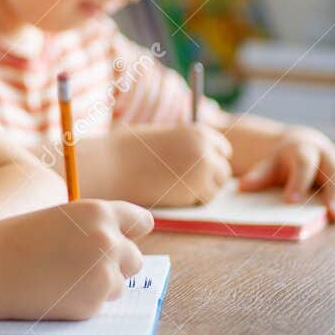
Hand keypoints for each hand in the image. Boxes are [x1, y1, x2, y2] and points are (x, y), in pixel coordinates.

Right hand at [0, 199, 152, 320]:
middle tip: (82, 267)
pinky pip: (99, 305)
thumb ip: (92, 230)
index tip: (125, 240)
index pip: (141, 222)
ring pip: (119, 285)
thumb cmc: (16, 241)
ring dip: (99, 286)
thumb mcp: (60, 221)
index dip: (131, 233)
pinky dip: (82, 303)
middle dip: (116, 265)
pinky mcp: (92, 304)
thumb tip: (124, 249)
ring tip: (60, 279)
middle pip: (135, 259)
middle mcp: (108, 241)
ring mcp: (103, 274)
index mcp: (99, 212)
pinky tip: (54, 294)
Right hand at [106, 124, 233, 206]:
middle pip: (223, 171)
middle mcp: (205, 148)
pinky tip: (168, 195)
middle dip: (208, 179)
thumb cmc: (128, 152)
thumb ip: (185, 146)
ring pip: (215, 188)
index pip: (223, 150)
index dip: (209, 160)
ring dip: (200, 192)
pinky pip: (203, 201)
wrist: (111, 166)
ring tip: (172, 188)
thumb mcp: (163, 137)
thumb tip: (199, 160)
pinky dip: (190, 202)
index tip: (194, 168)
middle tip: (183, 183)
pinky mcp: (195, 190)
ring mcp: (203, 169)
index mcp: (197, 131)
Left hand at [235, 127, 334, 222]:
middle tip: (332, 215)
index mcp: (304, 149)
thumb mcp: (270, 164)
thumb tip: (242, 187)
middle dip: (334, 193)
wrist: (306, 144)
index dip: (298, 181)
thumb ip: (259, 175)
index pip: (303, 162)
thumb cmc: (285, 161)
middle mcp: (328, 154)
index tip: (291, 201)